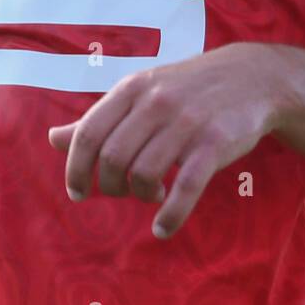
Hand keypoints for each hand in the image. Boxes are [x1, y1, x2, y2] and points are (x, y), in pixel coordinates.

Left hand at [47, 42, 287, 238]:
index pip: (89, 134)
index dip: (76, 169)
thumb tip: (53, 138)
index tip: (78, 193)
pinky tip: (164, 227)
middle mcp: (156, 103)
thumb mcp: (140, 93)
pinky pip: (186, 188)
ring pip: (144, 174)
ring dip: (141, 196)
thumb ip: (99, 118)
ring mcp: (186, 123)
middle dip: (109, 187)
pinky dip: (170, 216)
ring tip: (152, 195)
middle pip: (112, 159)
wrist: (251, 76)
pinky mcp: (215, 143)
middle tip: (121, 192)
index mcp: (132, 89)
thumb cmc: (185, 89)